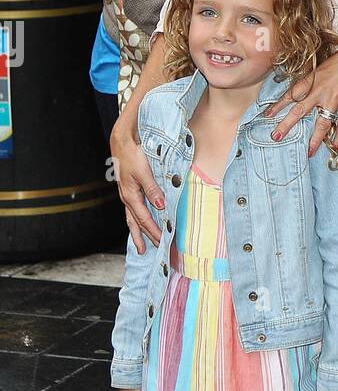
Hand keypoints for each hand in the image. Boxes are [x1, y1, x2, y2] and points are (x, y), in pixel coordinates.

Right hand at [111, 114, 163, 252]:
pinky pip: (132, 209)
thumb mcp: (143, 171)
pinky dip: (136, 220)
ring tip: (141, 245)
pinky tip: (140, 223)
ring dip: (138, 232)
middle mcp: (127, 197)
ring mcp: (127, 193)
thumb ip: (152, 189)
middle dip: (145, 237)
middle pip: (136, 222)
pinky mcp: (129, 189)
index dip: (153, 231)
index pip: (144, 219)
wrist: (121, 140)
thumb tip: (160, 206)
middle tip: (153, 249)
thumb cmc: (132, 154)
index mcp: (130, 195)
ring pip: (132, 218)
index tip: (162, 241)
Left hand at [265, 37, 337, 156]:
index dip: (277, 106)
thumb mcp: (323, 67)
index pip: (290, 95)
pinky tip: (336, 146)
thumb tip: (306, 92)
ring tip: (308, 152)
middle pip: (299, 111)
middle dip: (286, 126)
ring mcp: (334, 99)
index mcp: (312, 80)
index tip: (266, 116)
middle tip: (275, 137)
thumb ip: (314, 81)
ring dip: (314, 140)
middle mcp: (320, 91)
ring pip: (321, 124)